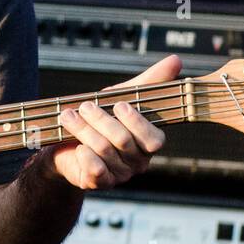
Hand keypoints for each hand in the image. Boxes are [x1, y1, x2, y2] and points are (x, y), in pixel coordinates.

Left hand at [47, 54, 181, 190]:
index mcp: (148, 142)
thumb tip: (176, 60)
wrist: (66, 145)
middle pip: (123, 141)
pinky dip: (84, 155)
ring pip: (104, 150)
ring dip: (83, 130)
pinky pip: (96, 171)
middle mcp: (138, 162)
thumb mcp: (122, 96)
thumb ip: (149, 81)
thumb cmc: (100, 120)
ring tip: (69, 116)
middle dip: (101, 119)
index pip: (154, 140)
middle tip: (84, 106)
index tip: (119, 104)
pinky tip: (76, 145)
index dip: (137, 122)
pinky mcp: (99, 183)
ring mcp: (120, 174)